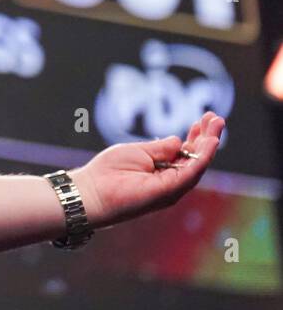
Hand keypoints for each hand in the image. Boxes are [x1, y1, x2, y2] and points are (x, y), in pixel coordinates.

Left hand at [72, 111, 225, 228]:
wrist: (92, 190)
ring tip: (217, 124)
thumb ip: (160, 148)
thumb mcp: (137, 151)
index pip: (185, 152)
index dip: (196, 136)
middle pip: (196, 158)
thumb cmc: (109, 171)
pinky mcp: (169, 192)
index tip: (204, 118)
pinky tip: (210, 142)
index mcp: (162, 170)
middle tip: (216, 117)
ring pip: (198, 164)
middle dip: (207, 137)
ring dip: (210, 144)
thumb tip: (179, 140)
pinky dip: (202, 157)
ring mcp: (172, 188)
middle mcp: (171, 181)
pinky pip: (191, 173)